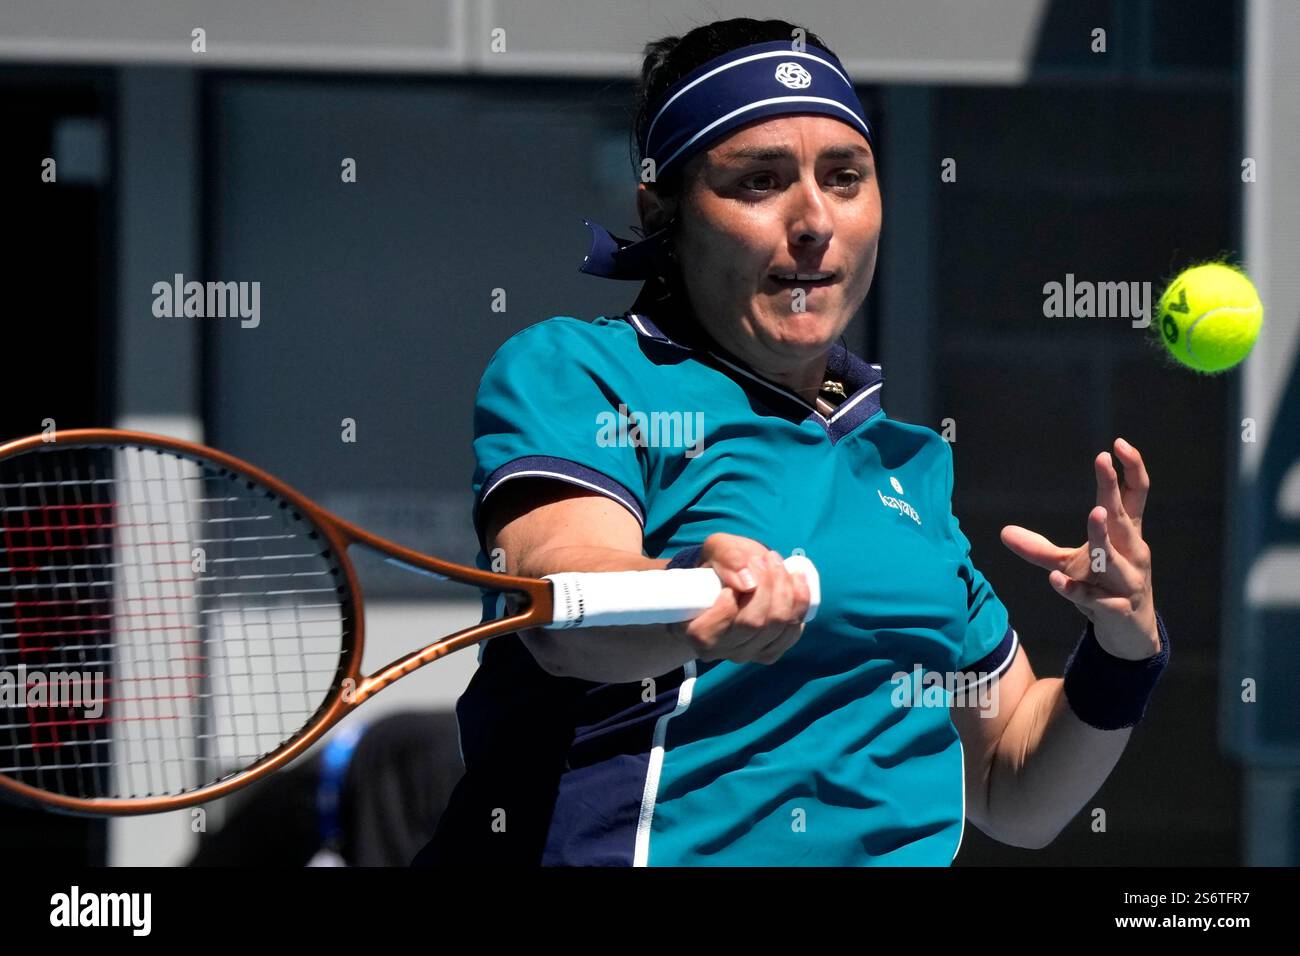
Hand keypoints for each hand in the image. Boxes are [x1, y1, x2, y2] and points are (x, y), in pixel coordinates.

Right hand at [668, 532, 810, 664]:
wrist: (726, 585)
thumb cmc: (716, 569)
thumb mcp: (715, 550)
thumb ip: (726, 559)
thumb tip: (748, 582)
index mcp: (698, 631)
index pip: (725, 615)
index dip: (737, 588)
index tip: (742, 567)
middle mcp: (722, 651)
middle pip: (755, 622)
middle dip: (768, 583)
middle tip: (767, 558)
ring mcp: (748, 655)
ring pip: (778, 626)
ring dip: (786, 589)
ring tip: (779, 565)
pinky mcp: (770, 652)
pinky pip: (793, 631)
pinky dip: (800, 603)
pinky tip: (795, 582)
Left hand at [999, 437, 1159, 659]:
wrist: (1128, 630)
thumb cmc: (1103, 585)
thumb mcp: (1069, 562)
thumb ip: (1038, 547)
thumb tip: (1004, 531)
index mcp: (1125, 534)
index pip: (1134, 496)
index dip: (1130, 469)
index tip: (1117, 444)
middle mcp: (1132, 552)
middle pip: (1122, 517)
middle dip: (1112, 490)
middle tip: (1102, 462)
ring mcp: (1127, 580)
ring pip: (1116, 557)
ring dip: (1103, 536)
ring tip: (1093, 514)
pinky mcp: (1116, 608)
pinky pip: (1096, 598)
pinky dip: (1077, 590)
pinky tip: (1058, 580)